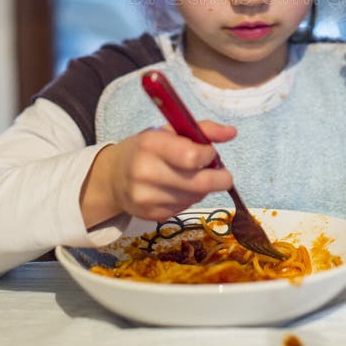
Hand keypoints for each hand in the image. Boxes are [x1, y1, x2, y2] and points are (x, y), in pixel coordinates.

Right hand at [80, 121, 235, 227]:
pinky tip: (180, 189)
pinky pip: (184, 209)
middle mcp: (145, 172)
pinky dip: (190, 199)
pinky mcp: (150, 216)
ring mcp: (146, 197)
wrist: (113, 176)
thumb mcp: (169, 131)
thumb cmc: (146, 148)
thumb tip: (232, 133)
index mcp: (150, 144)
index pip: (191, 156)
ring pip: (194, 198)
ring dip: (203, 189)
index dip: (209, 156)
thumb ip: (202, 129)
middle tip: (224, 175)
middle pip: (198, 183)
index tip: (211, 153)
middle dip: (219, 179)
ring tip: (194, 177)